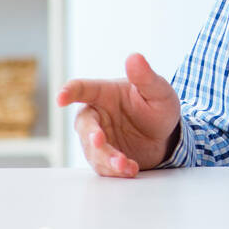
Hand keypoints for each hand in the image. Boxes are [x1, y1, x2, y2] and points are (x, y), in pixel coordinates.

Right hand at [58, 52, 181, 177]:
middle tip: (100, 140)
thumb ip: (145, 77)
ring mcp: (99, 139)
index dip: (70, 92)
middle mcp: (97, 116)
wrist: (166, 136)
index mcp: (104, 94)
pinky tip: (131, 169)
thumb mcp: (158, 91)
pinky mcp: (104, 158)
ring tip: (124, 163)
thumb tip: (134, 57)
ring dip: (107, 158)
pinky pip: (104, 167)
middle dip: (91, 135)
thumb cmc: (158, 107)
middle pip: (84, 126)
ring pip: (93, 150)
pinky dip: (116, 170)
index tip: (61, 97)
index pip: (82, 89)